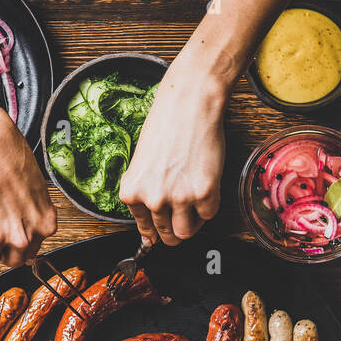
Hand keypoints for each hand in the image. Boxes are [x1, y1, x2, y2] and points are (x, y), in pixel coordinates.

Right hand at [0, 103, 56, 267]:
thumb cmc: (10, 158)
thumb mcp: (36, 191)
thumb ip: (32, 217)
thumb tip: (25, 234)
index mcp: (44, 226)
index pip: (31, 253)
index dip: (17, 243)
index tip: (9, 231)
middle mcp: (23, 237)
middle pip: (12, 261)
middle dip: (2, 249)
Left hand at [119, 65, 226, 246]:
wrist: (189, 104)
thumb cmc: (166, 125)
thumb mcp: (142, 164)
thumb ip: (144, 194)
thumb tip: (150, 225)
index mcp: (131, 193)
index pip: (145, 229)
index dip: (156, 232)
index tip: (161, 234)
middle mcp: (152, 198)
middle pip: (166, 236)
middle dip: (174, 232)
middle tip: (182, 220)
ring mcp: (178, 198)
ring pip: (185, 232)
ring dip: (192, 223)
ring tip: (194, 206)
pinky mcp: (204, 193)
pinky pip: (208, 214)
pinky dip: (209, 206)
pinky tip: (206, 189)